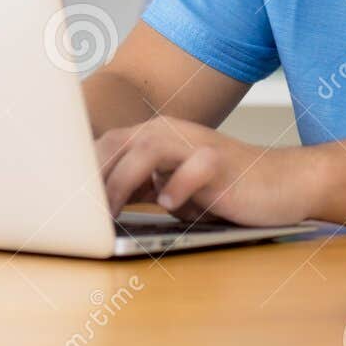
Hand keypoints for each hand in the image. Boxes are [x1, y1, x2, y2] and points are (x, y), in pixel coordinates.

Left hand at [94, 117, 320, 226]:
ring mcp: (198, 143)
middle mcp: (173, 132)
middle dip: (94, 177)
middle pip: (119, 142)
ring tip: (112, 212)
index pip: (105, 145)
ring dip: (123, 181)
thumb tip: (95, 204)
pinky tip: (168, 205)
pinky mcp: (222, 162)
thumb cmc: (225, 190)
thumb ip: (139, 185)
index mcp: (156, 136)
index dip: (81, 171)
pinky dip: (176, 186)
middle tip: (79, 214)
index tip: (62, 202)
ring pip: (148, 149)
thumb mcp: (173, 187)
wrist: (282, 184)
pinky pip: (194, 168)